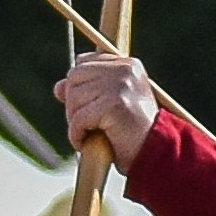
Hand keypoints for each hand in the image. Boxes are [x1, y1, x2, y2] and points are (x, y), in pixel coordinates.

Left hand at [54, 51, 161, 168]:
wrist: (157, 153)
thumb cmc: (134, 131)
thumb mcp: (111, 105)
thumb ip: (87, 90)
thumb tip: (58, 87)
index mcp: (129, 65)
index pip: (83, 62)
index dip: (79, 85)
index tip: (89, 106)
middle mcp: (125, 70)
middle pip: (74, 78)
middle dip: (74, 104)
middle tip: (88, 124)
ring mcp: (120, 86)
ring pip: (74, 98)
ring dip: (75, 121)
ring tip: (91, 133)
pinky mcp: (113, 105)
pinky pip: (79, 119)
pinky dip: (77, 135)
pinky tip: (86, 143)